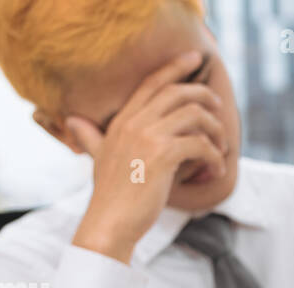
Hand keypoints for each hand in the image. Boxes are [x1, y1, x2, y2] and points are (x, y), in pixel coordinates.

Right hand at [69, 50, 225, 263]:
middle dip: (204, 96)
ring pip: (195, 115)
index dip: (174, 67)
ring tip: (221, 149)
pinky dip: (214, 156)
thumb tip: (72, 122)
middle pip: (178, 92)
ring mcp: (148, 137)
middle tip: (219, 109)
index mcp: (122, 120)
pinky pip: (200, 144)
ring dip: (215, 130)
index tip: (194, 58)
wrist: (109, 223)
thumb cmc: (109, 195)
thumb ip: (91, 137)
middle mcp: (134, 123)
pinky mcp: (163, 156)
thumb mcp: (97, 158)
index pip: (151, 83)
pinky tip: (216, 169)